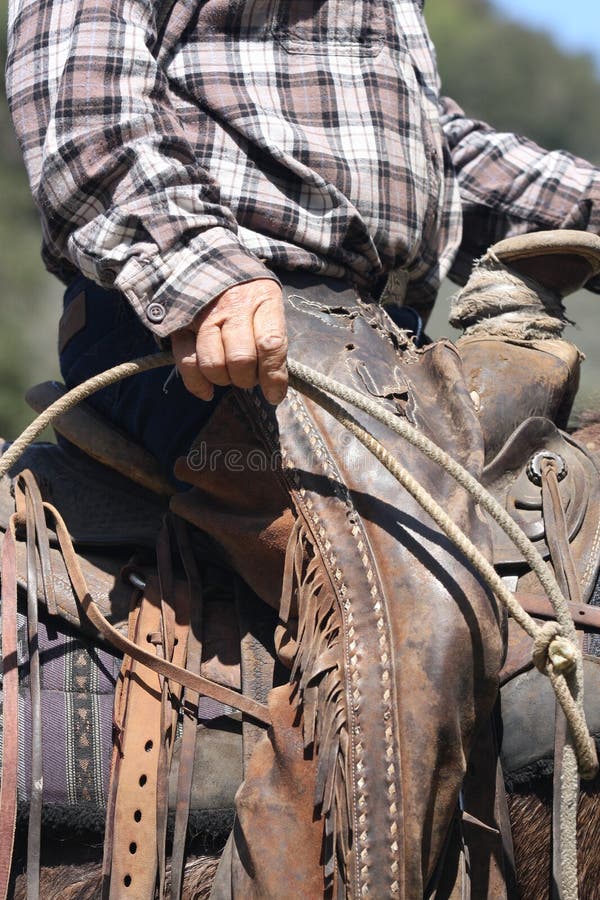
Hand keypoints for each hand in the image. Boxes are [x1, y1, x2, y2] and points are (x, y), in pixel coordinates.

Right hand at [171, 279, 287, 403]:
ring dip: (224, 380)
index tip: (275, 395)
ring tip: (229, 375)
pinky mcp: (181, 324)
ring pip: (213, 364)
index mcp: (262, 299)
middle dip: (247, 379)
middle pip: (240, 359)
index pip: (271, 344)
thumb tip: (274, 385)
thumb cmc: (247, 291)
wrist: (209, 258)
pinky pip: (187, 363)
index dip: (273, 376)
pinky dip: (198, 384)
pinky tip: (208, 391)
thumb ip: (272, 339)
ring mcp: (204, 315)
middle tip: (248, 376)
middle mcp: (233, 306)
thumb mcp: (269, 304)